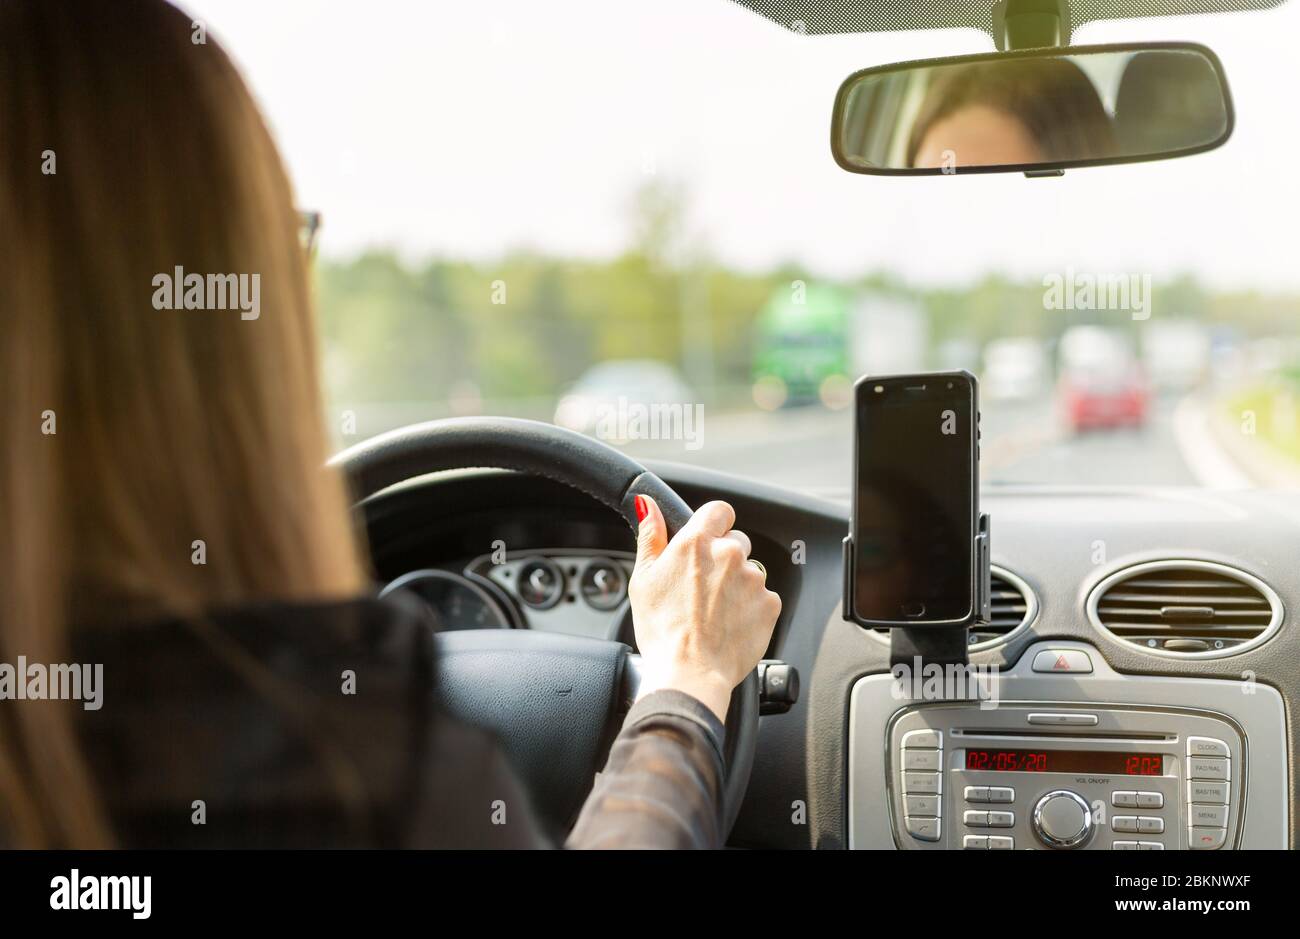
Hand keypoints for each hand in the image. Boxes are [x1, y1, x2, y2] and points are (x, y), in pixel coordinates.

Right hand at [627, 495, 781, 721]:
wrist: (689, 672)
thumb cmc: (662, 630)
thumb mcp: (644, 579)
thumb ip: (651, 536)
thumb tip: (647, 505)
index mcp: (697, 543)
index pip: (719, 510)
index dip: (714, 524)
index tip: (707, 540)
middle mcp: (729, 554)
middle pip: (736, 542)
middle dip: (723, 559)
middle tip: (703, 588)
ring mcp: (753, 579)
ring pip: (749, 572)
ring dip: (737, 586)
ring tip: (714, 613)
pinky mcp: (770, 603)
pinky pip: (764, 598)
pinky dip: (751, 608)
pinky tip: (730, 624)